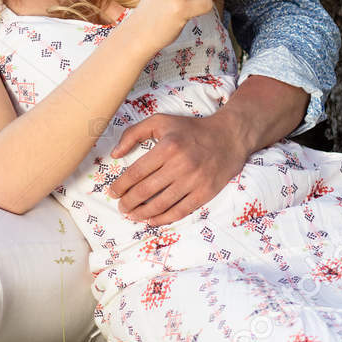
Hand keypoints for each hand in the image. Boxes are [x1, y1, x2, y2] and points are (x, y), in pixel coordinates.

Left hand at [106, 110, 248, 224]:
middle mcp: (180, 164)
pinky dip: (163, 218)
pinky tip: (151, 220)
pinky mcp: (205, 192)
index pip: (136, 172)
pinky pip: (180, 210)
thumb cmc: (190, 129)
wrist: (230, 136)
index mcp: (167, 147)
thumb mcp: (160, 121)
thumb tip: (114, 154)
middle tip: (120, 207)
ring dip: (142, 213)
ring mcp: (194, 180)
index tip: (112, 192)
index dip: (120, 186)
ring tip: (131, 215)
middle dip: (128, 202)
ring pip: (161, 204)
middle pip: (145, 191)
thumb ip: (133, 133)